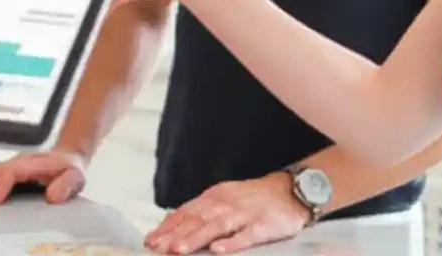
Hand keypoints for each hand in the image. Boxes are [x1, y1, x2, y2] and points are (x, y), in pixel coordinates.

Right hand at [0, 150, 87, 204]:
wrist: (67, 157)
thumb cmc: (69, 169)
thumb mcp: (76, 176)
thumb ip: (67, 184)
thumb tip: (53, 196)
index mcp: (34, 164)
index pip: (14, 171)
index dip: (3, 184)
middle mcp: (19, 163)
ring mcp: (11, 166)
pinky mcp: (6, 173)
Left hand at [145, 174, 309, 254]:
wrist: (291, 190)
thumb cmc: (253, 199)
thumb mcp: (225, 200)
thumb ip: (202, 212)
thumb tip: (174, 227)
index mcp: (215, 197)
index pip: (186, 212)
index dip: (167, 226)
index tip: (150, 240)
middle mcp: (227, 204)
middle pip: (197, 219)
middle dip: (175, 234)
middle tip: (156, 247)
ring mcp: (245, 214)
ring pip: (216, 226)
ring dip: (196, 237)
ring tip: (178, 249)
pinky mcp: (264, 225)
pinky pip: (246, 235)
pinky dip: (232, 242)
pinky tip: (219, 250)